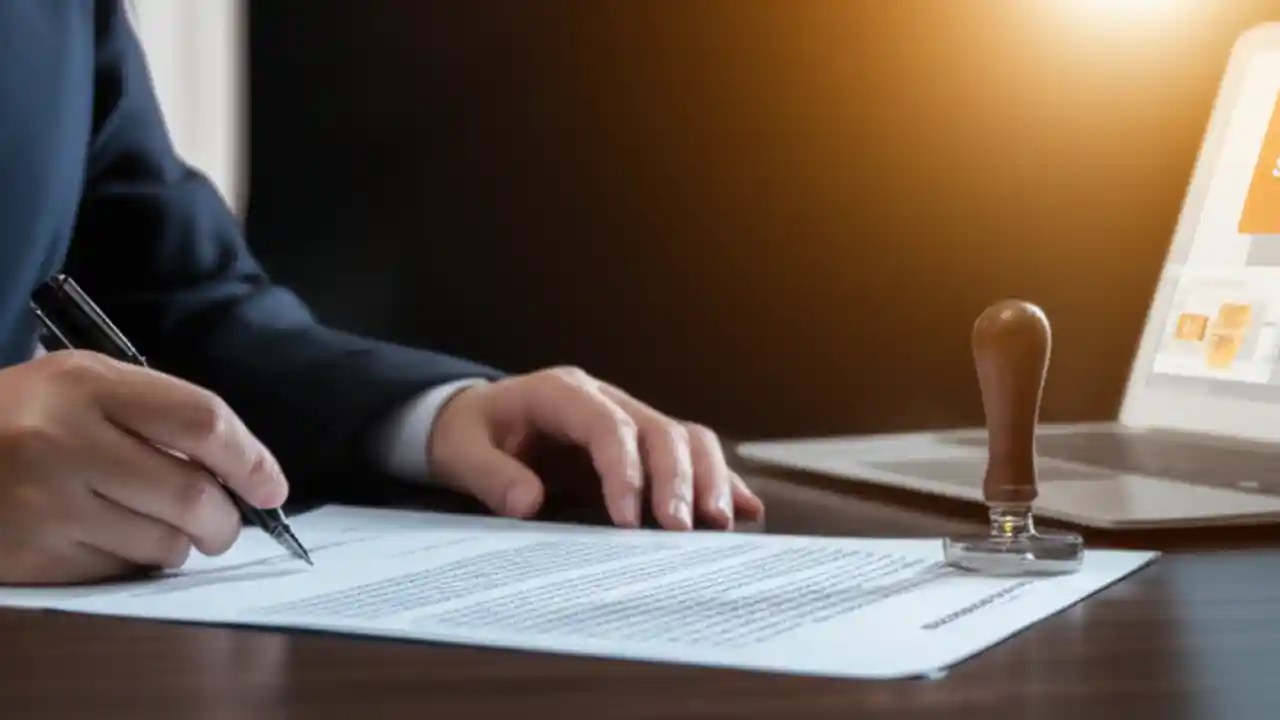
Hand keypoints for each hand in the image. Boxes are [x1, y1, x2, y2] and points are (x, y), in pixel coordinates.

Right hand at [0, 351, 287, 584]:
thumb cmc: (24, 417)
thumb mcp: (84, 387)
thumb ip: (160, 416)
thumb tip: (243, 472)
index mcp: (87, 384)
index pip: (200, 421)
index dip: (250, 459)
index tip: (271, 486)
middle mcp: (63, 441)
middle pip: (191, 493)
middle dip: (224, 518)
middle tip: (223, 523)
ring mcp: (42, 504)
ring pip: (163, 543)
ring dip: (180, 544)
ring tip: (160, 526)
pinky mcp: (30, 556)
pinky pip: (119, 572)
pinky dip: (133, 563)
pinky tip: (109, 538)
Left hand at [428, 366, 763, 529]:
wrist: (475, 419)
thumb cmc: (469, 433)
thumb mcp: (460, 450)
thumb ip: (490, 475)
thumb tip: (527, 502)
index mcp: (562, 393)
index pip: (607, 426)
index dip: (624, 470)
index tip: (629, 520)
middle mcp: (606, 400)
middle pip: (659, 429)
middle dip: (676, 479)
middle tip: (681, 529)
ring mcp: (629, 419)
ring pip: (685, 437)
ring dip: (708, 479)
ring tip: (720, 524)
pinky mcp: (642, 445)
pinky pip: (690, 454)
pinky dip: (720, 480)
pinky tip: (746, 509)